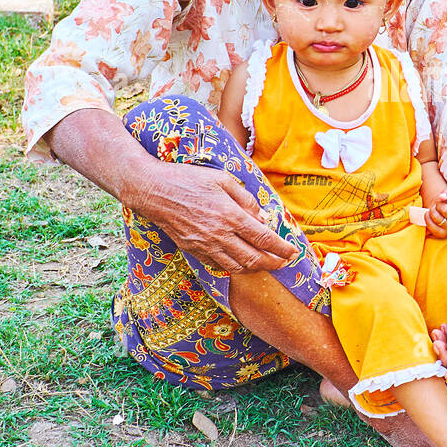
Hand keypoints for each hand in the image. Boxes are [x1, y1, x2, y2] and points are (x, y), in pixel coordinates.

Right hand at [144, 160, 297, 273]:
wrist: (153, 190)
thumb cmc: (189, 179)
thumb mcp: (222, 179)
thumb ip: (246, 199)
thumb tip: (262, 217)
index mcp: (230, 215)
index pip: (264, 238)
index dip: (281, 248)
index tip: (292, 252)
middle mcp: (219, 234)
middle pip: (253, 258)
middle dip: (273, 263)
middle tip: (284, 262)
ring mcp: (205, 245)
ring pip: (237, 266)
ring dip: (255, 268)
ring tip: (266, 264)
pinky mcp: (193, 249)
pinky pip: (218, 264)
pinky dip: (234, 266)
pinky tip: (240, 261)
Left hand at [424, 188, 446, 236]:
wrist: (442, 207)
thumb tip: (442, 196)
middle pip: (445, 210)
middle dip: (438, 203)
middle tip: (439, 203)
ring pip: (437, 218)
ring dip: (432, 210)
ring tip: (435, 209)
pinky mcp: (442, 234)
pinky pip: (431, 226)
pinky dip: (427, 218)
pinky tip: (429, 214)